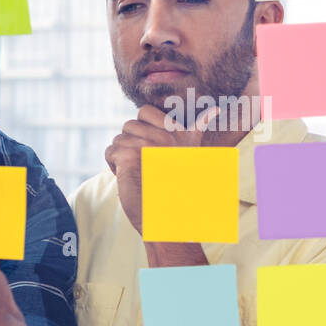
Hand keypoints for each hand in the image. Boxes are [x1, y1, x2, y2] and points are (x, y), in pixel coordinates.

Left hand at [104, 104, 213, 234]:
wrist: (170, 216)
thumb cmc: (180, 186)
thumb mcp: (193, 153)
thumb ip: (199, 129)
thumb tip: (216, 108)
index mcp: (178, 133)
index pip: (144, 111)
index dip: (140, 127)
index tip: (149, 146)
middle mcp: (163, 136)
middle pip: (128, 125)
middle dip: (129, 143)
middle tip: (143, 163)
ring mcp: (146, 145)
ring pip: (118, 140)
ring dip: (121, 156)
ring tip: (138, 171)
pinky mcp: (129, 156)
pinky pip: (110, 152)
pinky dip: (114, 166)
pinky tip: (128, 177)